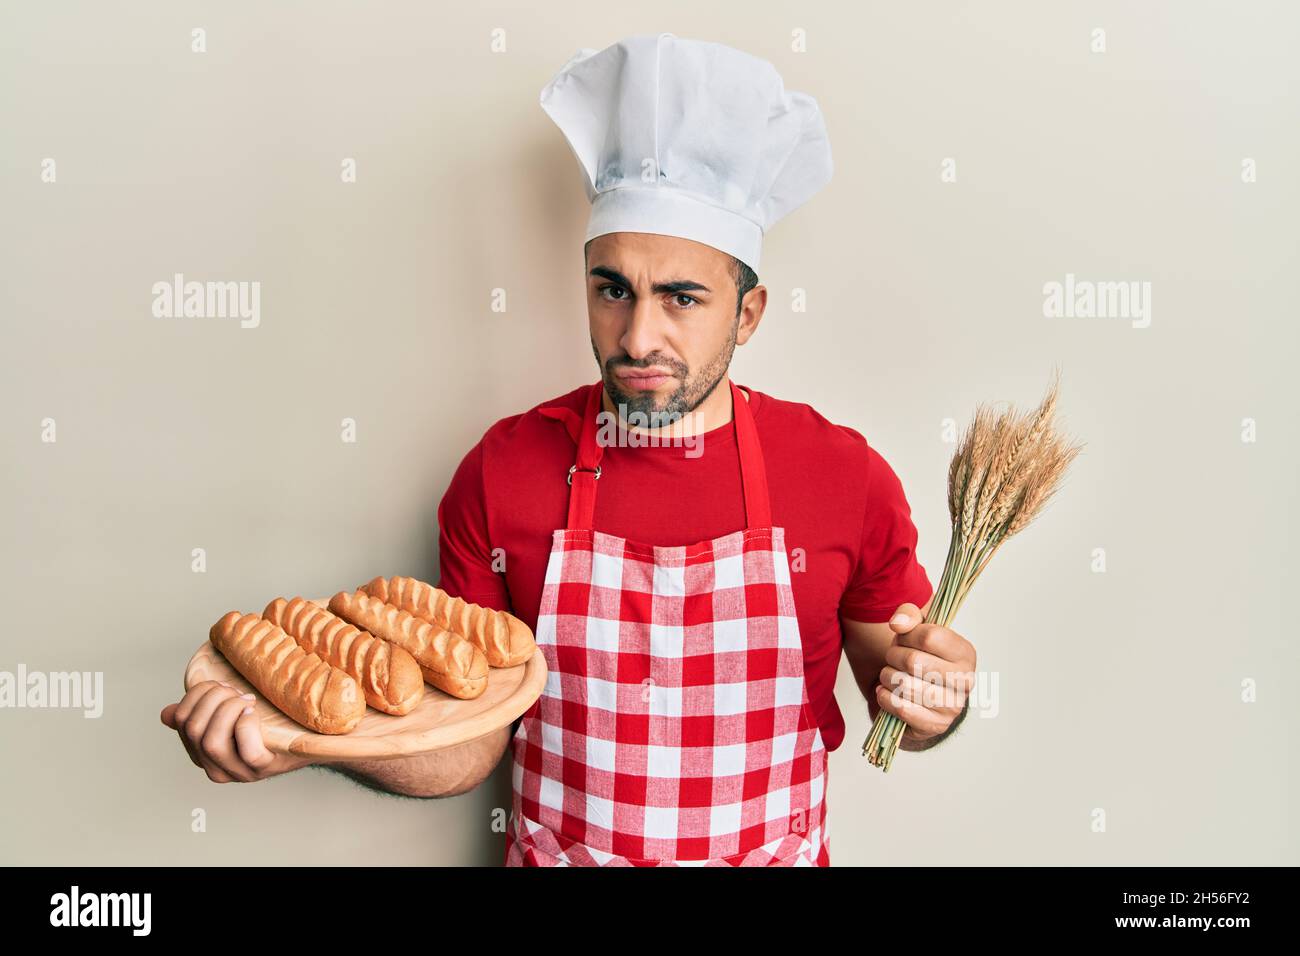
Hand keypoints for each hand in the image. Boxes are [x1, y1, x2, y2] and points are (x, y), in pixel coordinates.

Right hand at [161, 681, 311, 782]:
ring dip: (228, 710)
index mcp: (202, 753)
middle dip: (213, 699)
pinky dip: (246, 725)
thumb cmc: (268, 726)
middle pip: (193, 729)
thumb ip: (201, 714)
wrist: (310, 740)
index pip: (179, 720)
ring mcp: (240, 772)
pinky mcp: (264, 769)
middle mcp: (216, 767)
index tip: (221, 686)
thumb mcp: (231, 718)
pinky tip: (253, 713)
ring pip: (212, 741)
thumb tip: (166, 715)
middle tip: (236, 691)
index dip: (196, 695)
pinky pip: (248, 751)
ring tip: (247, 700)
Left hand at [874, 603, 975, 744]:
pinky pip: (902, 709)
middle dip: (893, 657)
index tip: (903, 639)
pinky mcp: (936, 725)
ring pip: (905, 685)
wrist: (923, 698)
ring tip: (889, 676)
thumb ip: (908, 614)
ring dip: (887, 678)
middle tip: (893, 659)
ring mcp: (953, 706)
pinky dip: (885, 698)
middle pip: (913, 661)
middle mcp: (965, 680)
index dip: (907, 636)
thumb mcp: (917, 629)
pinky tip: (887, 693)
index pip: (930, 636)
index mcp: (965, 653)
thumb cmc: (921, 658)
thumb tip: (898, 624)